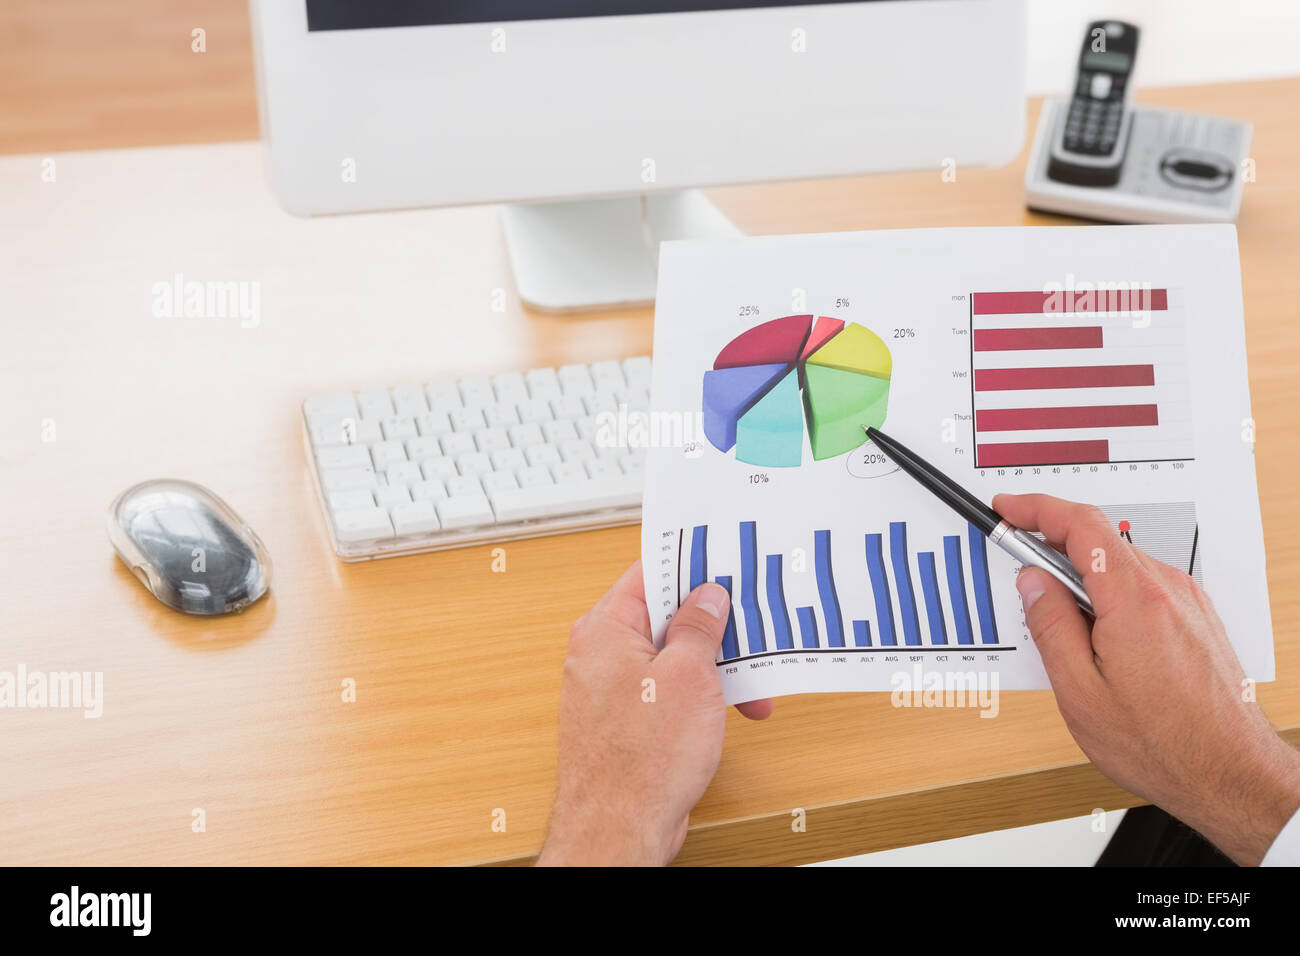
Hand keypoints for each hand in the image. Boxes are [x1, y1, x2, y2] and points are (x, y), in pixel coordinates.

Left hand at [537, 562, 771, 865]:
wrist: (620, 829)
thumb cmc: (642, 760)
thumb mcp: (689, 675)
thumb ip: (699, 627)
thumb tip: (708, 596)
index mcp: (605, 629)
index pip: (649, 573)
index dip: (690, 566)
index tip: (725, 562)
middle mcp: (602, 654)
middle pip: (666, 617)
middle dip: (714, 627)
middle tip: (751, 625)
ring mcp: (614, 688)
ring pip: (673, 657)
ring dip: (715, 667)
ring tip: (753, 684)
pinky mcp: (629, 720)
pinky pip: (671, 690)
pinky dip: (702, 695)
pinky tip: (734, 709)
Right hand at [994, 493, 1299, 864]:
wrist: (1231, 775)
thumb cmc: (1165, 745)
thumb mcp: (1080, 692)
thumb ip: (1051, 627)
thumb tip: (1032, 583)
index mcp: (1135, 601)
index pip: (1080, 525)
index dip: (1035, 508)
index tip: (1008, 508)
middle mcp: (1168, 591)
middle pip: (1099, 542)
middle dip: (1051, 549)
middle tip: (1020, 575)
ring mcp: (1188, 602)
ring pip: (1120, 566)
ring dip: (1082, 578)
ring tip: (1061, 625)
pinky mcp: (1196, 617)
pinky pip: (1143, 586)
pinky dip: (1109, 594)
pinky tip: (1096, 635)